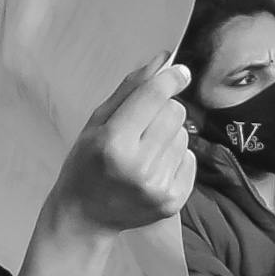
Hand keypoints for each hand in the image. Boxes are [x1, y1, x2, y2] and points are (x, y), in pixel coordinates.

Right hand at [48, 61, 195, 236]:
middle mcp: (139, 166)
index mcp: (113, 143)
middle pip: (176, 112)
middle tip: (142, 125)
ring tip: (144, 151)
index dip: (170, 78)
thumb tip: (163, 58)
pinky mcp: (174, 201)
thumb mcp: (97, 122)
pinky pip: (190, 158)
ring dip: (168, 136)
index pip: (155, 96)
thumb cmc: (85, 164)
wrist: (84, 217)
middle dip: (163, 110)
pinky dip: (175, 158)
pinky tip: (153, 168)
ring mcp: (158, 187)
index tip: (178, 71)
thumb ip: (131, 89)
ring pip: (184, 135)